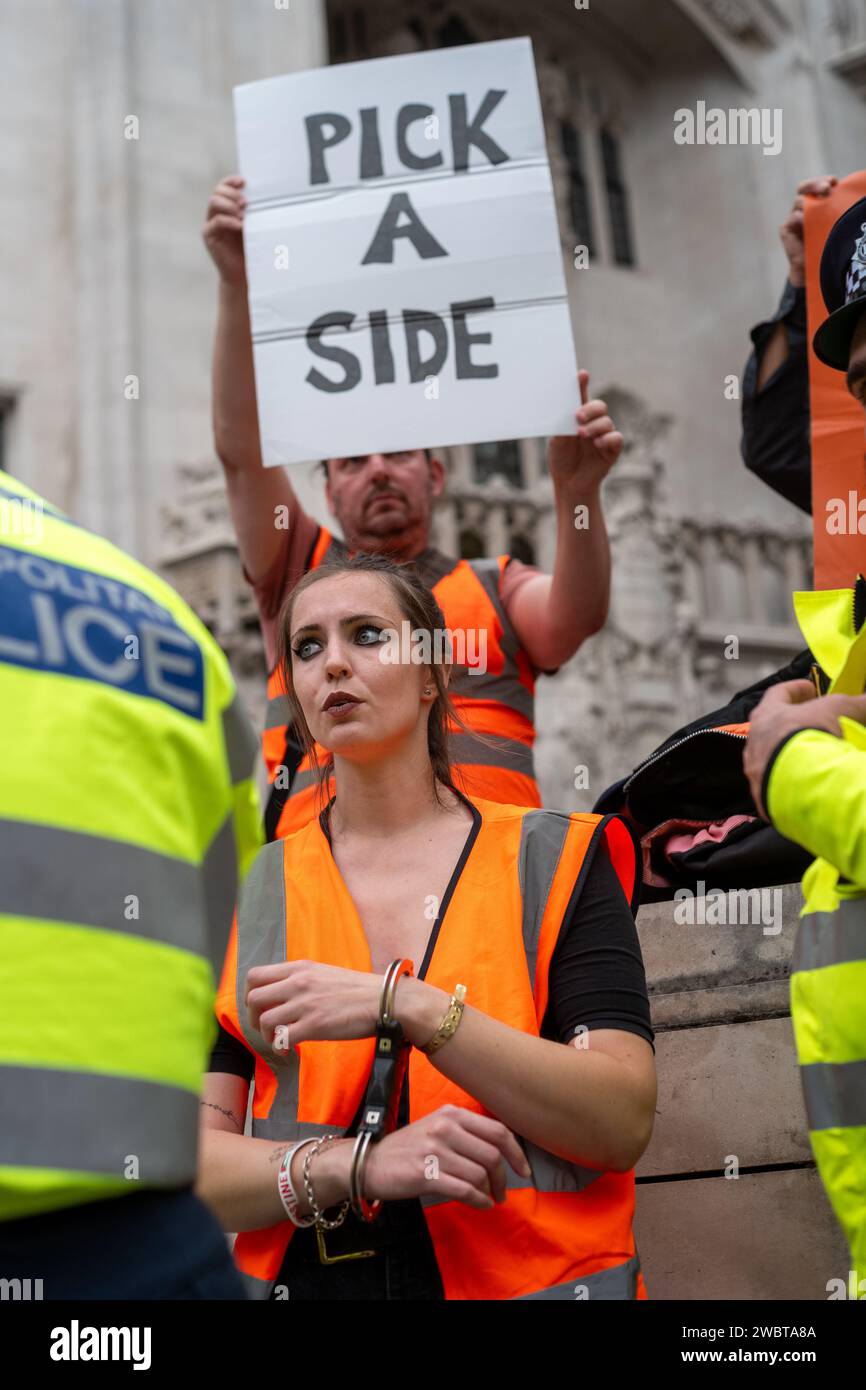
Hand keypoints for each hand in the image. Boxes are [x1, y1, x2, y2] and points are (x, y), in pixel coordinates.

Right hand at [203, 174, 246, 286]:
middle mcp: (216, 213)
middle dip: (232, 193)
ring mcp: (211, 223)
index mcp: (227, 207)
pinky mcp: (208, 236)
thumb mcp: (255, 227)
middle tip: (245, 202)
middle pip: (218, 191)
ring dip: (229, 205)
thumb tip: (266, 196)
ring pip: (214, 203)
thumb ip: (255, 212)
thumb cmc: (252, 249)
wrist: (243, 273)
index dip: (231, 181)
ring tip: (243, 214)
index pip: (224, 187)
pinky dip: (228, 221)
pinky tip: (240, 225)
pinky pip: (215, 222)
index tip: (243, 182)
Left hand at [245, 960, 380, 1047]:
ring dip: (266, 1036)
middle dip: (253, 1018)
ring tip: (278, 1041)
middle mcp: (298, 983)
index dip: (250, 995)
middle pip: (254, 998)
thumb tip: (283, 994)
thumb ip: (301, 980)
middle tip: (266, 1028)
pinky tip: (289, 1050)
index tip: (259, 1008)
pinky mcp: (315, 1025)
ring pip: (264, 1020)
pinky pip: (282, 1038)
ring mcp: (305, 1004)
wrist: (383, 999)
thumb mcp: (324, 973)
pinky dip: (280, 1047)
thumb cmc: (358, 989)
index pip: (255, 975)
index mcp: (300, 968)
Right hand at [364, 1104, 532, 1210]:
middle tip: (502, 1192)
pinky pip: (464, 1189)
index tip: (523, 1170)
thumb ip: (466, 1134)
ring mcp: (434, 1150)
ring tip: (488, 1199)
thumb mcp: (437, 1127)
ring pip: (479, 1174)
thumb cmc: (408, 1149)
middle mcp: (445, 1127)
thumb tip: (502, 1153)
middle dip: (503, 1177)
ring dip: (489, 1191)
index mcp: (452, 1113)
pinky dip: (478, 1200)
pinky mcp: (425, 1174)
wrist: (369, 1163)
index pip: (497, 1131)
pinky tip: (480, 1204)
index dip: (517, 1153)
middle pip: (492, 1154)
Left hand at [547, 369, 622, 494]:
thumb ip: (563, 425)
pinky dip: (607, 438)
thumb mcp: (557, 440)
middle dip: (590, 409)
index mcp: (578, 417)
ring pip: (607, 421)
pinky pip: (616, 438)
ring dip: (594, 426)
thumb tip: (568, 411)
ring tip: (582, 434)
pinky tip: (597, 443)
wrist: (568, 482)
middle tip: (578, 416)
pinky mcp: (612, 449)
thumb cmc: (561, 459)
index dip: (582, 384)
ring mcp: (604, 435)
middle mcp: (593, 423)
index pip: (582, 396)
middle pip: (599, 406)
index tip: (582, 375)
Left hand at [744, 679, 865, 816]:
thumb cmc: (813, 733)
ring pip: (773, 757)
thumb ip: (857, 704)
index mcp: (767, 714)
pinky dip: (794, 780)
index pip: (778, 694)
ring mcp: (756, 770)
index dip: (796, 689)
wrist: (798, 778)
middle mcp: (755, 741)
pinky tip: (810, 781)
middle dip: (795, 725)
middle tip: (815, 725)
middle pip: (773, 728)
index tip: (811, 689)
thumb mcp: (840, 710)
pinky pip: (778, 784)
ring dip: (792, 754)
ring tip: (815, 756)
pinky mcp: (764, 795)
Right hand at [780, 176, 836, 287]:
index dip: (822, 181)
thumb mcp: (836, 226)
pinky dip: (799, 219)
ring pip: (799, 202)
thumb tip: (857, 197)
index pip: (815, 186)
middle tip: (827, 188)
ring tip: (819, 207)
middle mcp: (803, 209)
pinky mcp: (786, 230)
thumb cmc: (828, 247)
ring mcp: (793, 219)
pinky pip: (792, 219)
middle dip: (815, 184)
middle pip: (804, 188)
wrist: (812, 271)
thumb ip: (839, 212)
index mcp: (815, 204)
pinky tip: (807, 222)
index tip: (834, 182)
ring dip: (809, 202)